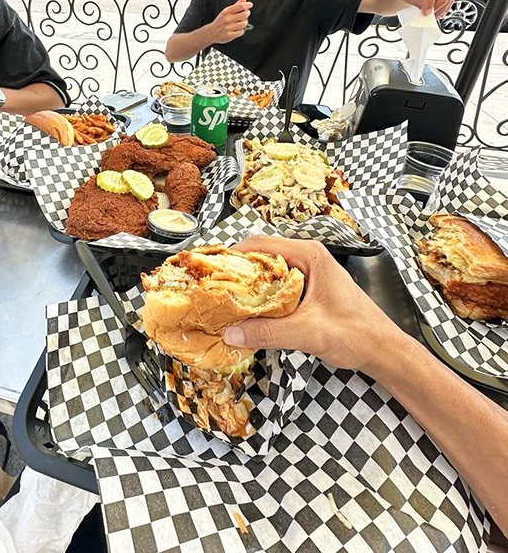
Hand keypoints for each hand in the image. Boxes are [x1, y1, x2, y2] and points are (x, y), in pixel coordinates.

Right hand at [208, 0, 251, 43]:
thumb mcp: (227, 11)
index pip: (240, 6)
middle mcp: (227, 19)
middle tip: (246, 14)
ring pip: (244, 23)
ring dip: (244, 23)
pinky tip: (237, 29)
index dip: (247, 4)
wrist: (212, 32)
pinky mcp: (230, 35)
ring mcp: (228, 27)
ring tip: (241, 22)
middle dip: (247, 13)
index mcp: (226, 11)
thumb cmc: (221, 20)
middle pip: (244, 14)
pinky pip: (241, 32)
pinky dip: (241, 30)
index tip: (250, 4)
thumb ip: (236, 5)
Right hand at [223, 235, 404, 375]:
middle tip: (213, 287)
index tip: (210, 268)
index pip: (260, 243)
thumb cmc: (356, 334)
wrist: (384, 351)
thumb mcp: (308, 332)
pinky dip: (261, 297)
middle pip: (262, 256)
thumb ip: (268, 332)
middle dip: (237, 271)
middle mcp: (308, 258)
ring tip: (225, 300)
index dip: (232, 254)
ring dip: (249, 286)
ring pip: (269, 272)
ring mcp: (310, 274)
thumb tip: (230, 333)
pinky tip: (249, 313)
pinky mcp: (309, 291)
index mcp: (310, 255)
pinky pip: (278, 287)